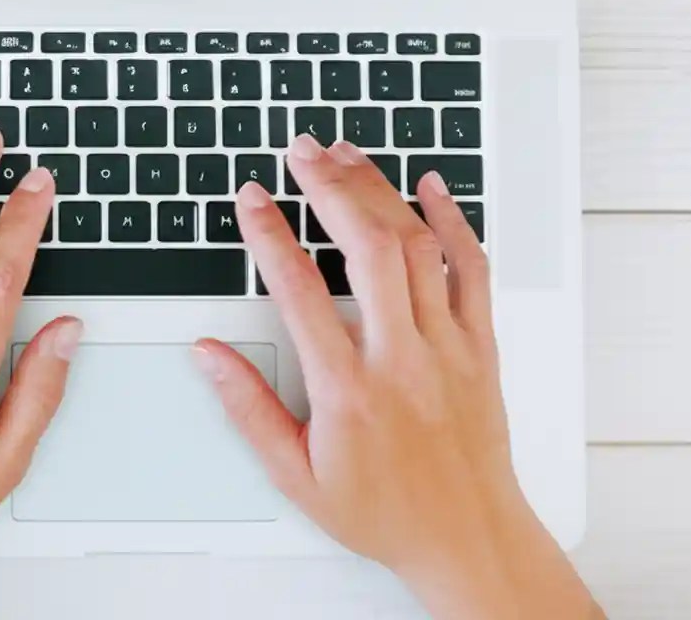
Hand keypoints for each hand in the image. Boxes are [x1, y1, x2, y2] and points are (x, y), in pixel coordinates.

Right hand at [194, 135, 600, 619]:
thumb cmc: (383, 512)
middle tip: (302, 152)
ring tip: (348, 156)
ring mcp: (447, 347)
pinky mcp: (480, 347)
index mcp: (347, 390)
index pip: (298, 291)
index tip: (252, 200)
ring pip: (417, 247)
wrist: (466, 538)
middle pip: (366, 247)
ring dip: (381, 192)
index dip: (269, 235)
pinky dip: (453, 221)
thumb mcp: (296, 474)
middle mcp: (400, 358)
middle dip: (330, 187)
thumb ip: (248, 409)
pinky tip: (431, 188)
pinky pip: (472, 270)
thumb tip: (210, 355)